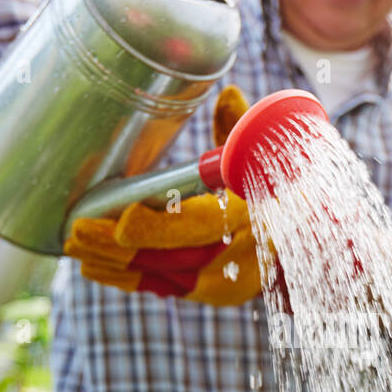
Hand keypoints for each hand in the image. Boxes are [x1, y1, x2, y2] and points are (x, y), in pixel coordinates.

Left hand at [64, 85, 290, 308]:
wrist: (314, 243)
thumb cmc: (287, 191)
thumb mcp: (271, 155)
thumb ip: (243, 129)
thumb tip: (229, 96)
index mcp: (253, 219)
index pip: (197, 227)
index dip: (155, 227)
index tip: (119, 221)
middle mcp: (239, 259)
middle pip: (168, 257)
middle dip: (117, 248)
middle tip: (77, 232)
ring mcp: (226, 283)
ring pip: (161, 277)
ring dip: (115, 265)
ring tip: (77, 249)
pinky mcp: (213, 294)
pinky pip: (165, 288)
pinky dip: (130, 280)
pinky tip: (99, 269)